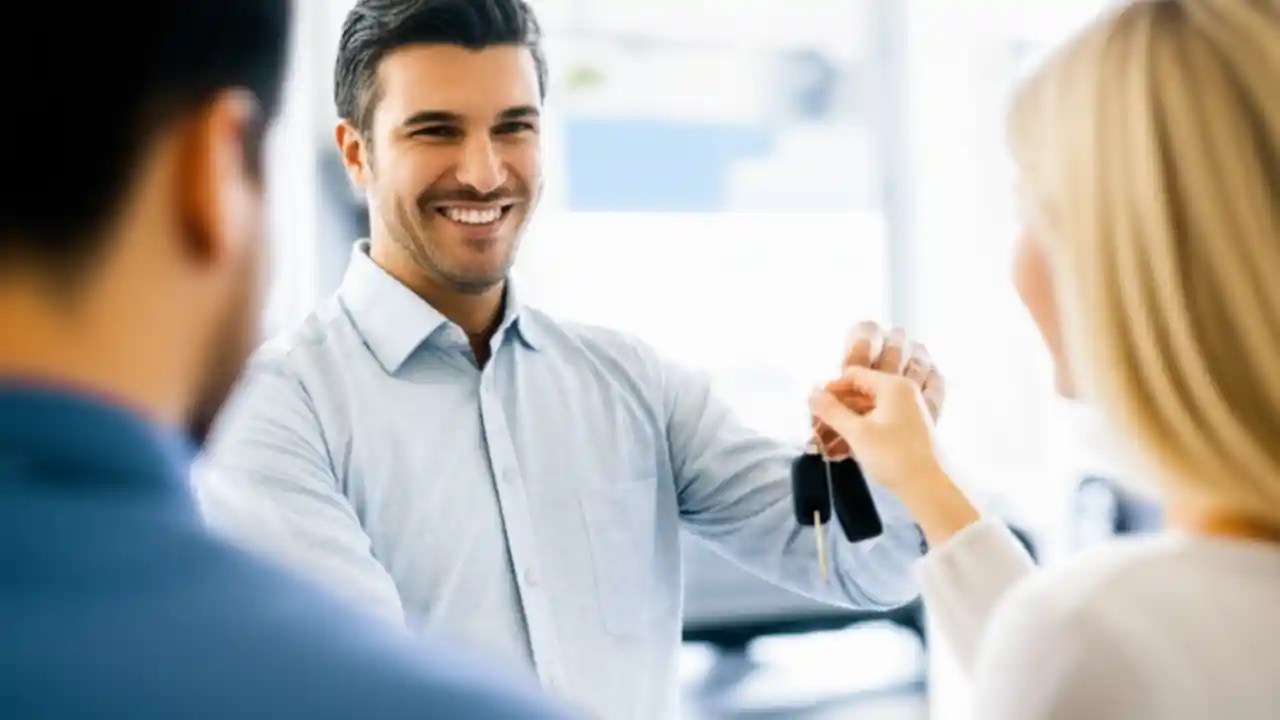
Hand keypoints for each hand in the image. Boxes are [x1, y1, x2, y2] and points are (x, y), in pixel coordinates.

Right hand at [808, 366, 944, 496]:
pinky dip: (859, 432)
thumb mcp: (857, 432)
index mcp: (892, 385)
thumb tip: (811, 394)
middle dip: (836, 410)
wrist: (926, 487)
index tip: (814, 407)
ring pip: (867, 410)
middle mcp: (902, 393)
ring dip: (845, 424)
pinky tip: (841, 451)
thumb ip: (831, 411)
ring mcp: (906, 411)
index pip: (854, 375)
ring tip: (824, 445)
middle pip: (860, 392)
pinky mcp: (907, 429)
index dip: (831, 389)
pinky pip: (877, 422)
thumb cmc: (892, 455)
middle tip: (815, 428)